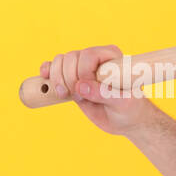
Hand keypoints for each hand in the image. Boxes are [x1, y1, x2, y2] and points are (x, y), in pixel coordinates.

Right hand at [41, 45, 155, 136]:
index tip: (89, 90)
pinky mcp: (71, 79)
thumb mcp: (122, 103)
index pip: (88, 55)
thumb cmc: (130, 109)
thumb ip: (103, 94)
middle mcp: (96, 59)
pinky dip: (47, 72)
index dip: (83, 73)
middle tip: (78, 96)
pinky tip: (45, 78)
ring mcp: (82, 68)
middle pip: (70, 57)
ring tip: (65, 94)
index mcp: (112, 57)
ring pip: (60, 61)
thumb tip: (80, 86)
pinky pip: (54, 68)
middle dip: (68, 78)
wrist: (125, 120)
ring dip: (57, 79)